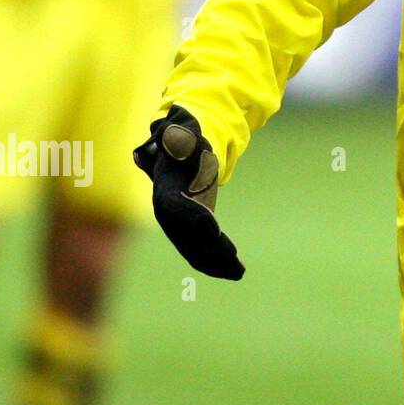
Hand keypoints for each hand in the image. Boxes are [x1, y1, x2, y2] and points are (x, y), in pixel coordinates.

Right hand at [133, 105, 244, 279]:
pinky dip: (215, 262)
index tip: (212, 228)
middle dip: (209, 249)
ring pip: (193, 249)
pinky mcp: (186, 232)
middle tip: (234, 258)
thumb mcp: (184, 134)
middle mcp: (165, 211)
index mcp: (163, 186)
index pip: (173, 207)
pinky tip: (234, 270)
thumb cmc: (185, 141)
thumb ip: (181, 136)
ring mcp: (174, 225)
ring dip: (216, 262)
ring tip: (239, 272)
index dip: (191, 217)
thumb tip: (175, 132)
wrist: (179, 154)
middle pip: (185, 235)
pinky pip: (198, 251)